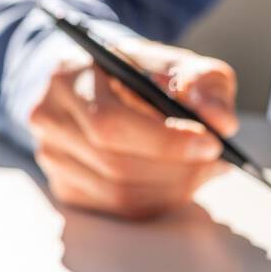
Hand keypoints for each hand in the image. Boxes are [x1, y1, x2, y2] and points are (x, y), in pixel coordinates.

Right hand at [28, 39, 238, 219]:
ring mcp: (52, 157)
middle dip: (178, 168)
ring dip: (175, 187)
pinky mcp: (65, 187)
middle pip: (115, 164)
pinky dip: (160, 200)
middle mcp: (49, 119)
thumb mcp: (178, 62)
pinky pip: (119, 209)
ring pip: (119, 193)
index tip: (211, 144)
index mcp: (69, 76)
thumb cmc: (143, 72)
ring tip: (208, 168)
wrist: (104, 85)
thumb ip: (205, 82)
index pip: (110, 122)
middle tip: (220, 160)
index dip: (164, 141)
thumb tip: (221, 121)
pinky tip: (183, 180)